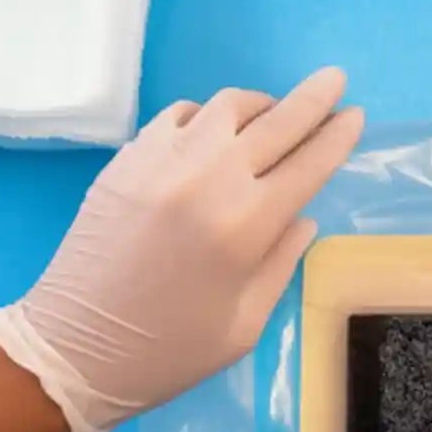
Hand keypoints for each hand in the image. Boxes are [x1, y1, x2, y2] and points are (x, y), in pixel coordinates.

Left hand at [0, 67, 363, 431]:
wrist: (74, 348)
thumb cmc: (169, 351)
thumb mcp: (246, 324)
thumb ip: (280, 263)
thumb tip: (302, 217)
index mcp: (247, 226)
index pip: (309, 164)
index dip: (338, 137)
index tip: (357, 116)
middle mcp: (210, 179)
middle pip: (277, 121)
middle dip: (314, 99)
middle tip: (335, 80)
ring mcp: (163, 161)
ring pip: (226, 106)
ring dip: (259, 104)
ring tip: (271, 114)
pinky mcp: (128, 159)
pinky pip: (179, 115)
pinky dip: (206, 116)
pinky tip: (212, 134)